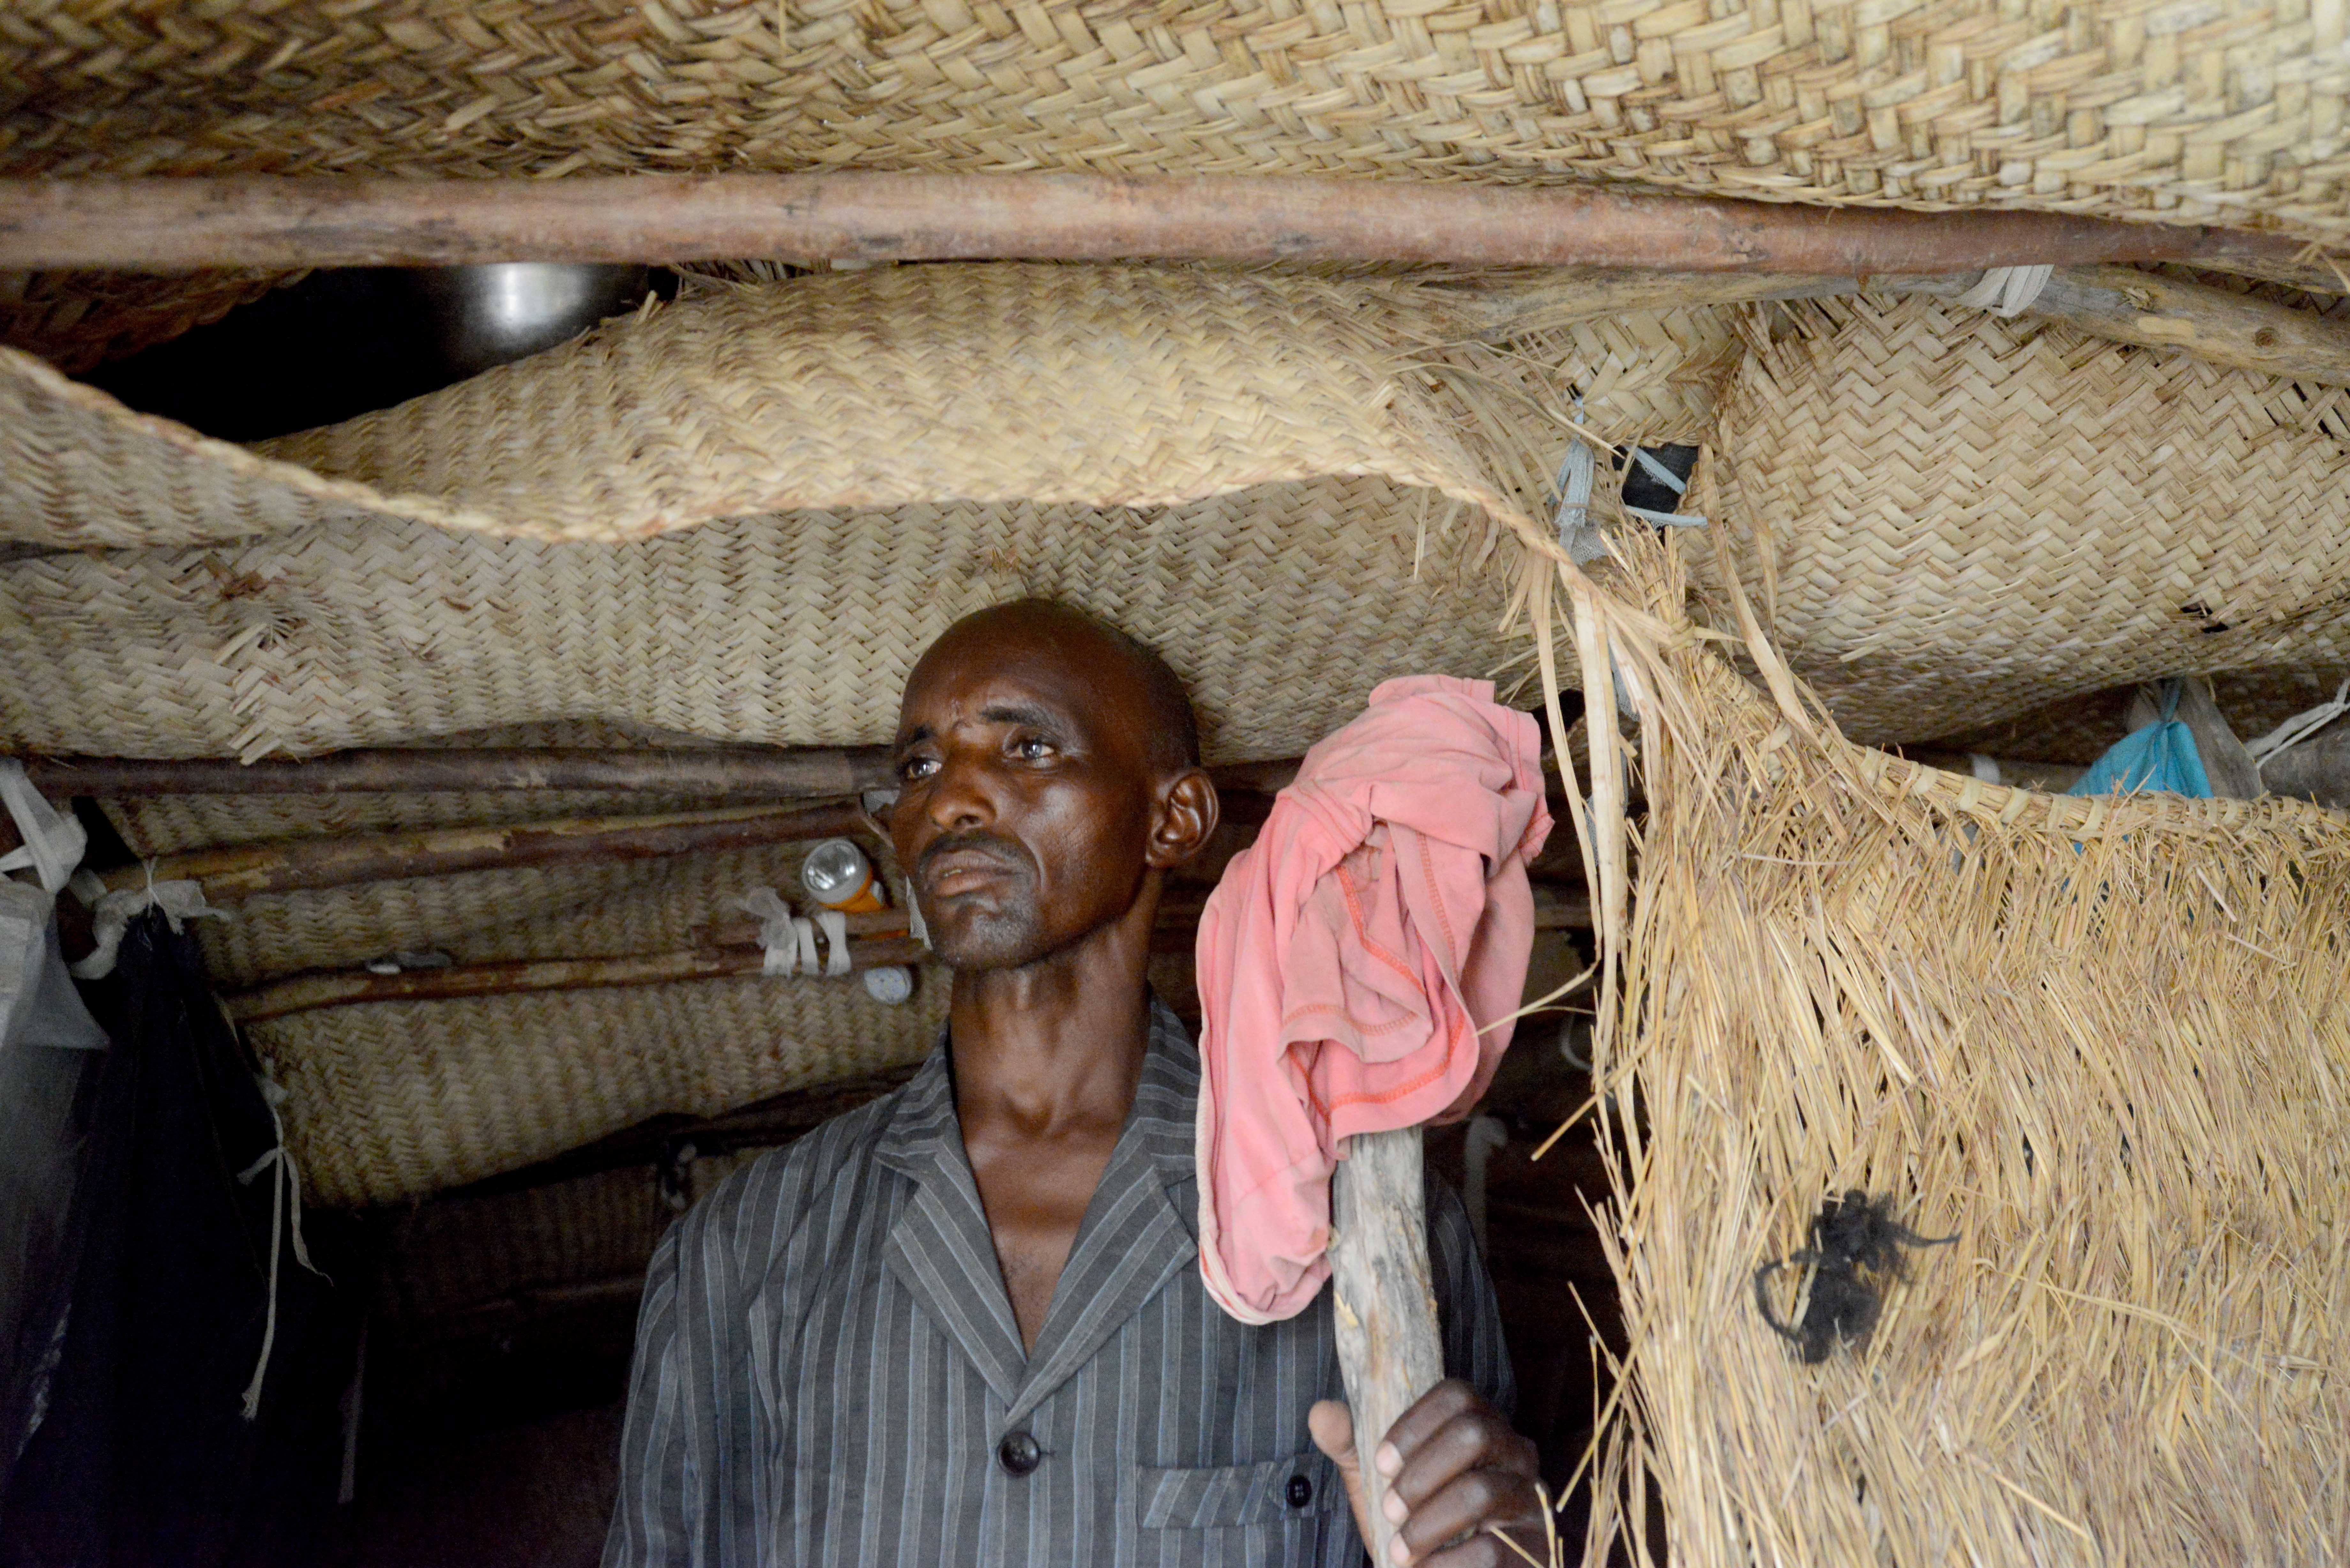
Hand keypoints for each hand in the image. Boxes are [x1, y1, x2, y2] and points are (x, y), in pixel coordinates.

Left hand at [1308, 1381, 1545, 1564]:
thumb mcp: (1380, 1483)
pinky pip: (1491, 1550)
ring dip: (1427, 1525)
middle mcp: (1516, 1454)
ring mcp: (1531, 1501)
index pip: (1458, 1395)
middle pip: (1475, 1433)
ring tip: (1399, 1550)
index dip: (1414, 1424)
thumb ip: (1351, 1445)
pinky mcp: (1535, 1550)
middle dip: (1421, 1473)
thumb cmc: (1418, 1524)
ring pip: (1481, 1492)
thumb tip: (1322, 1412)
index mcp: (1482, 1425)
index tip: (1380, 1462)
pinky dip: (1445, 1565)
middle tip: (1390, 1508)